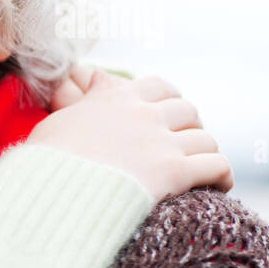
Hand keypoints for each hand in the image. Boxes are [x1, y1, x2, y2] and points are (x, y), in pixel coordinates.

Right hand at [30, 67, 232, 201]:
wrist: (53, 190)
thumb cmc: (46, 160)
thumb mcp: (58, 120)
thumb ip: (82, 100)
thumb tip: (80, 77)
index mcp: (117, 98)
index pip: (158, 86)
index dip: (168, 100)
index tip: (166, 115)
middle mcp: (145, 115)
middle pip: (187, 112)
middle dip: (189, 128)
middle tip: (182, 147)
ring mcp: (162, 143)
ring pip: (205, 139)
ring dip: (205, 154)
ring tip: (202, 171)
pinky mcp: (174, 172)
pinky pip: (216, 166)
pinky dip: (222, 175)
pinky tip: (218, 186)